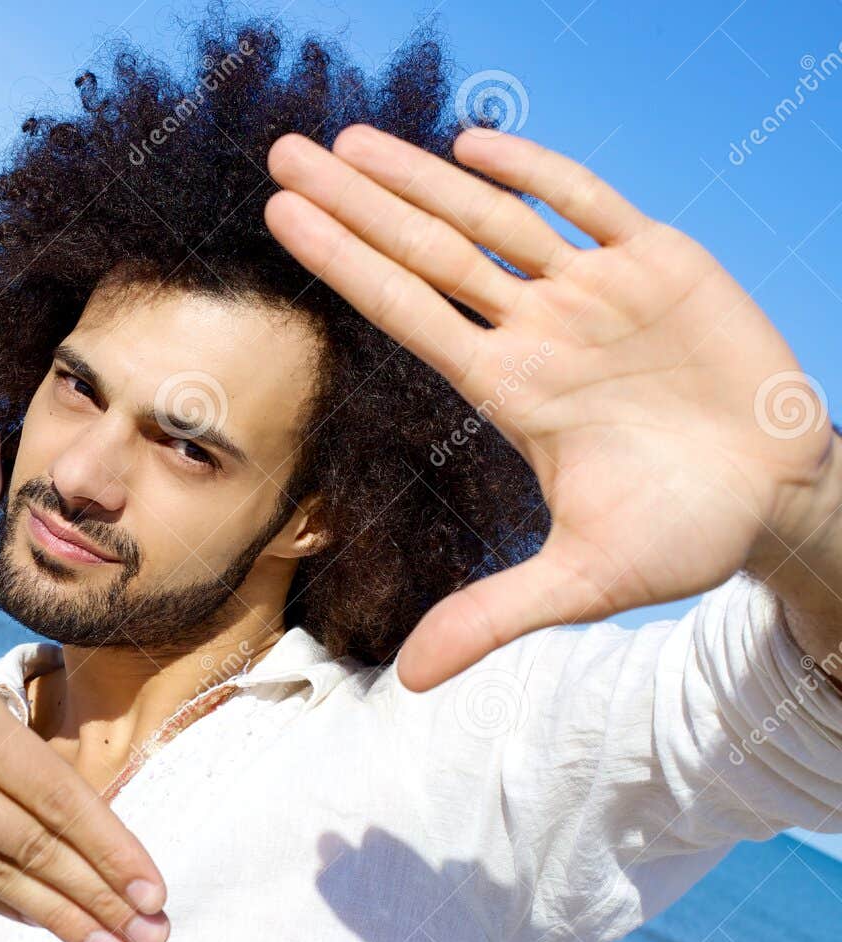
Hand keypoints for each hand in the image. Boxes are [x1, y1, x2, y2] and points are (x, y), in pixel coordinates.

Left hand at [265, 124, 840, 690]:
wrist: (781, 499)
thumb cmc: (682, 537)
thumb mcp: (584, 583)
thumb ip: (495, 617)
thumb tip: (411, 682)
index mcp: (511, 391)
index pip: (406, 312)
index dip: (344, 265)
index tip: (280, 220)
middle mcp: (538, 332)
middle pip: (428, 254)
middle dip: (356, 205)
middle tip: (281, 154)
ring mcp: (596, 294)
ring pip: (494, 219)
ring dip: (422, 179)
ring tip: (350, 139)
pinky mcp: (665, 266)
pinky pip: (593, 205)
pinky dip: (539, 175)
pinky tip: (474, 145)